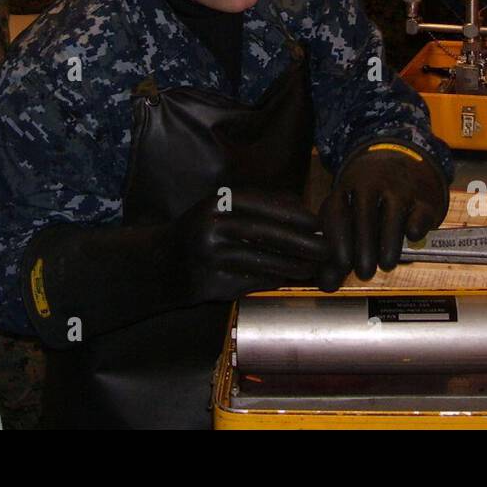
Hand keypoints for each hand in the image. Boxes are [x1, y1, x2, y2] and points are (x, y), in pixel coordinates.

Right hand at [170, 189, 329, 303]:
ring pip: (261, 261)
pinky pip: (251, 281)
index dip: (292, 214)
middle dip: (300, 242)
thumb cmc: (201, 230)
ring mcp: (210, 256)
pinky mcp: (212, 283)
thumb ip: (257, 206)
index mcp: (217, 203)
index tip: (316, 223)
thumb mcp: (221, 208)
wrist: (161, 264)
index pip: (262, 205)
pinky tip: (289, 278)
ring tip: (313, 267)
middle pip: (265, 234)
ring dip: (292, 265)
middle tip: (324, 248)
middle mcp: (212, 226)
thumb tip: (302, 210)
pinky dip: (273, 280)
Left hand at [318, 146, 448, 289]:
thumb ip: (337, 252)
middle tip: (364, 273)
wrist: (401, 164)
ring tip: (386, 265)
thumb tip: (326, 285)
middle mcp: (370, 184)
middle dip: (364, 247)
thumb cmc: (367, 201)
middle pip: (365, 216)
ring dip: (389, 241)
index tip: (342, 265)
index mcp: (345, 189)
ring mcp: (399, 189)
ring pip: (393, 213)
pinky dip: (416, 224)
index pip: (338, 213)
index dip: (339, 240)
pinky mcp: (423, 199)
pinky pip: (419, 211)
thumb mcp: (348, 216)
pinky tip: (411, 237)